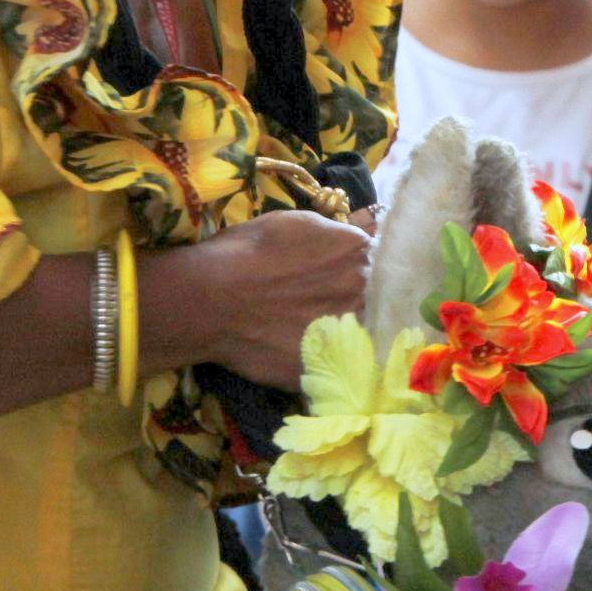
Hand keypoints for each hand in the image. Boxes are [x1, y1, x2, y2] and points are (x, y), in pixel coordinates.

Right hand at [176, 208, 373, 389]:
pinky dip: (330, 362)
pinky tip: (305, 355)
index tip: (347, 279)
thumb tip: (353, 245)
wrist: (210, 299)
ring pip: (364, 334)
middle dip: (360, 302)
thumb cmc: (245, 253)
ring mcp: (351, 330)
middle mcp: (364, 289)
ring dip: (349, 333)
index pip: (381, 262)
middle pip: (377, 298)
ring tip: (315, 334)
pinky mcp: (332, 366)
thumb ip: (335, 236)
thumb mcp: (296, 224)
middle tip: (328, 307)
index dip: (366, 272)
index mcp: (358, 250)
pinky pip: (342, 365)